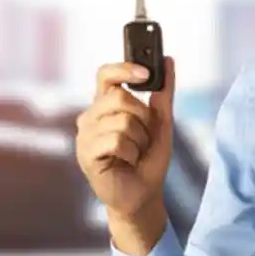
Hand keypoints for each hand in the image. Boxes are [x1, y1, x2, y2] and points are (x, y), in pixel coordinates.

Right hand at [75, 57, 175, 223]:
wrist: (144, 195)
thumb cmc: (148, 159)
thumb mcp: (161, 123)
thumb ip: (163, 93)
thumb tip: (169, 60)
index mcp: (105, 105)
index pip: (106, 75)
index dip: (125, 69)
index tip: (146, 73)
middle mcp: (90, 117)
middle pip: (119, 97)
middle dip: (143, 119)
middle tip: (142, 138)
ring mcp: (85, 136)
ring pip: (122, 121)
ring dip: (139, 140)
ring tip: (134, 154)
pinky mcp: (86, 154)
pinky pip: (116, 140)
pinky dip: (130, 153)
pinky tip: (126, 162)